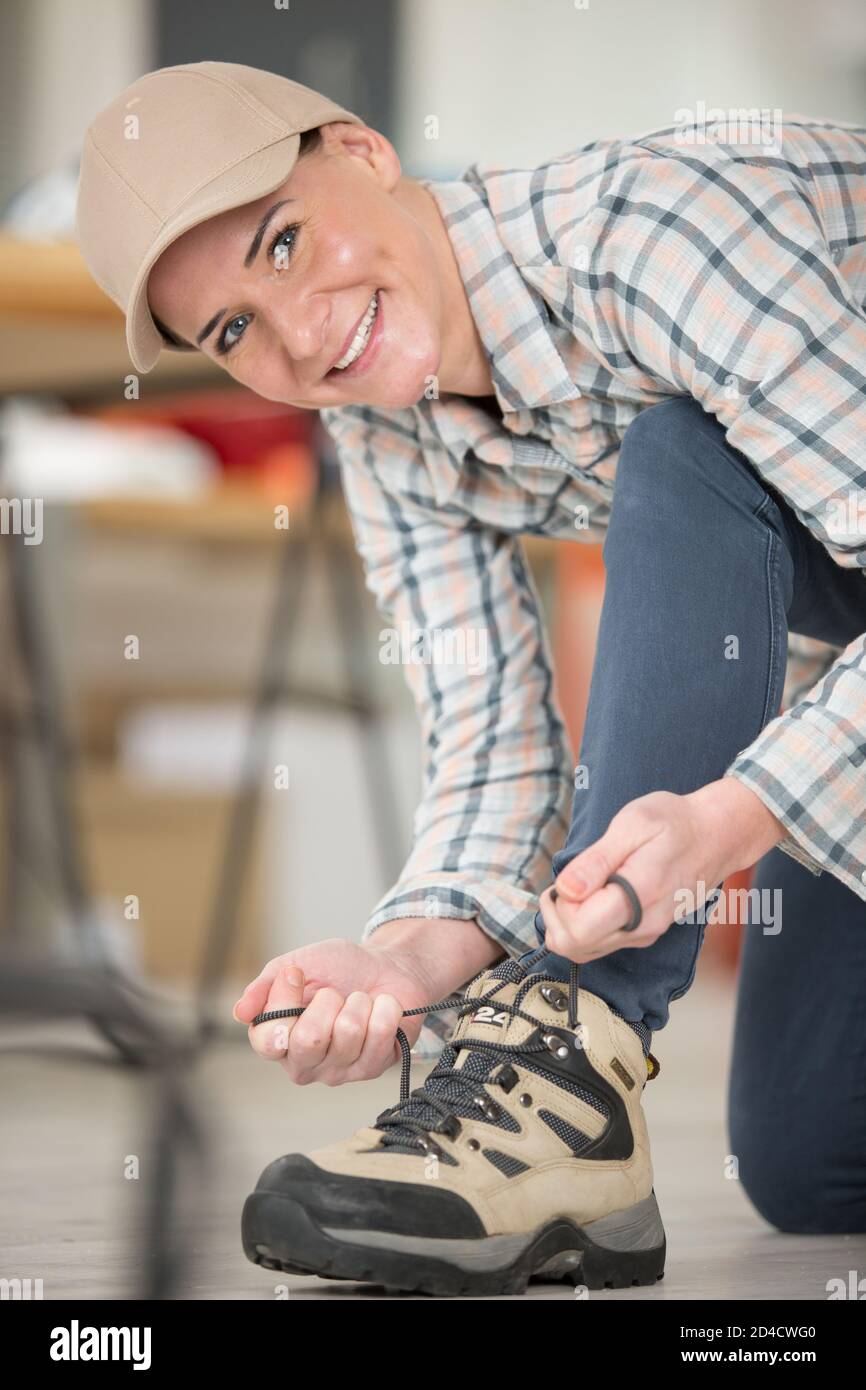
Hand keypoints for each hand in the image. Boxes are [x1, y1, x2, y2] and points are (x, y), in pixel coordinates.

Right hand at [233, 916, 501, 1085]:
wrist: (387, 966)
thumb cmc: (339, 968)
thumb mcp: (296, 963)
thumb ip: (266, 985)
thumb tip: (240, 1011)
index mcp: (279, 1039)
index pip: (268, 1040)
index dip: (283, 1002)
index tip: (296, 974)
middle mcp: (305, 1062)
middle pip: (309, 1042)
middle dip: (328, 1001)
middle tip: (334, 992)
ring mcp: (339, 1070)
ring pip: (347, 1035)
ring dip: (358, 1002)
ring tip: (359, 998)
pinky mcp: (372, 1068)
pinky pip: (378, 1037)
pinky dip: (383, 1009)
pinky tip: (381, 1007)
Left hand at [537, 777, 784, 962]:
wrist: (718, 835)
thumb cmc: (675, 821)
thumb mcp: (632, 824)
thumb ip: (596, 861)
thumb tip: (564, 890)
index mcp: (638, 896)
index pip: (577, 931)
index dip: (557, 908)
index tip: (561, 882)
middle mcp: (643, 925)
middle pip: (575, 947)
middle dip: (557, 917)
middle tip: (565, 884)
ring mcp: (645, 933)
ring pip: (585, 950)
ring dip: (568, 923)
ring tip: (580, 886)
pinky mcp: (645, 933)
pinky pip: (601, 944)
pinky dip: (584, 926)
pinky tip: (592, 895)